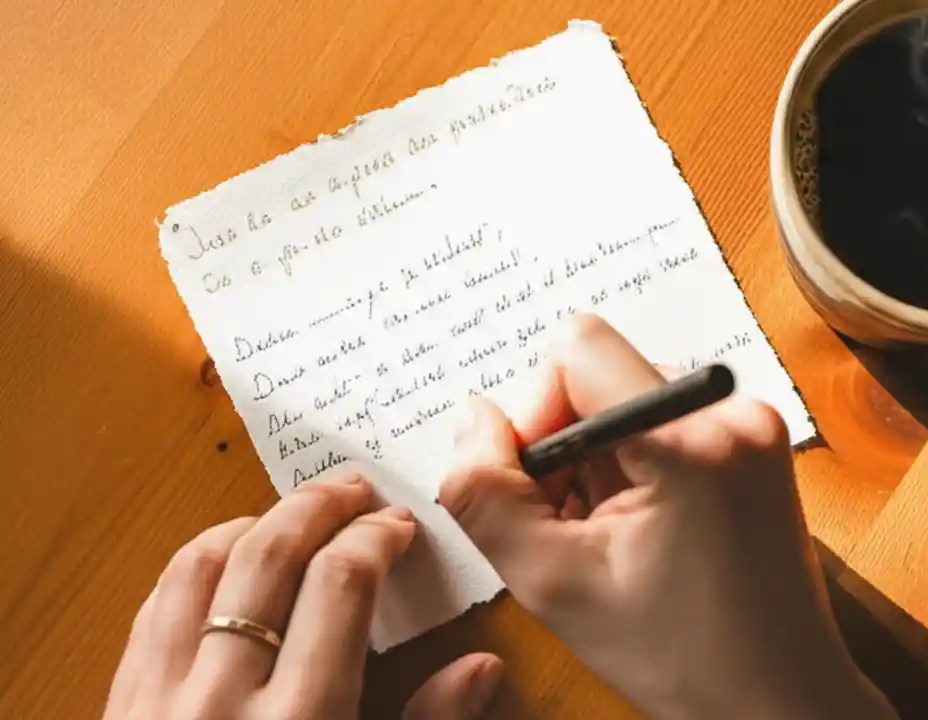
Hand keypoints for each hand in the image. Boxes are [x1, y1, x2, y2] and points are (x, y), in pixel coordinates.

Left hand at [104, 478, 502, 718]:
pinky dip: (193, 566)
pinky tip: (223, 563)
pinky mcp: (120, 707)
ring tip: (290, 514)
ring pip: (197, 569)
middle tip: (352, 488)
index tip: (398, 524)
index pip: (340, 585)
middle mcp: (221, 698)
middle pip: (267, 557)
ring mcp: (159, 700)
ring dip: (249, 524)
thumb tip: (482, 668)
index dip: (375, 537)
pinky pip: (154, 608)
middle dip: (315, 506)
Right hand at [440, 315, 895, 719]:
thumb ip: (485, 492)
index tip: (540, 487)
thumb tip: (474, 418)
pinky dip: (632, 463)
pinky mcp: (755, 440)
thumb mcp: (552, 584)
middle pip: (602, 371)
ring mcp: (752, 423)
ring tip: (609, 534)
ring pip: (627, 397)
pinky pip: (663, 419)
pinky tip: (638, 524)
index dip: (534, 411)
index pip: (578, 347)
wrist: (780, 697)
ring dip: (595, 458)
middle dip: (565, 443)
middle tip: (573, 525)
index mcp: (691, 439)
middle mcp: (733, 410)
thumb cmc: (680, 656)